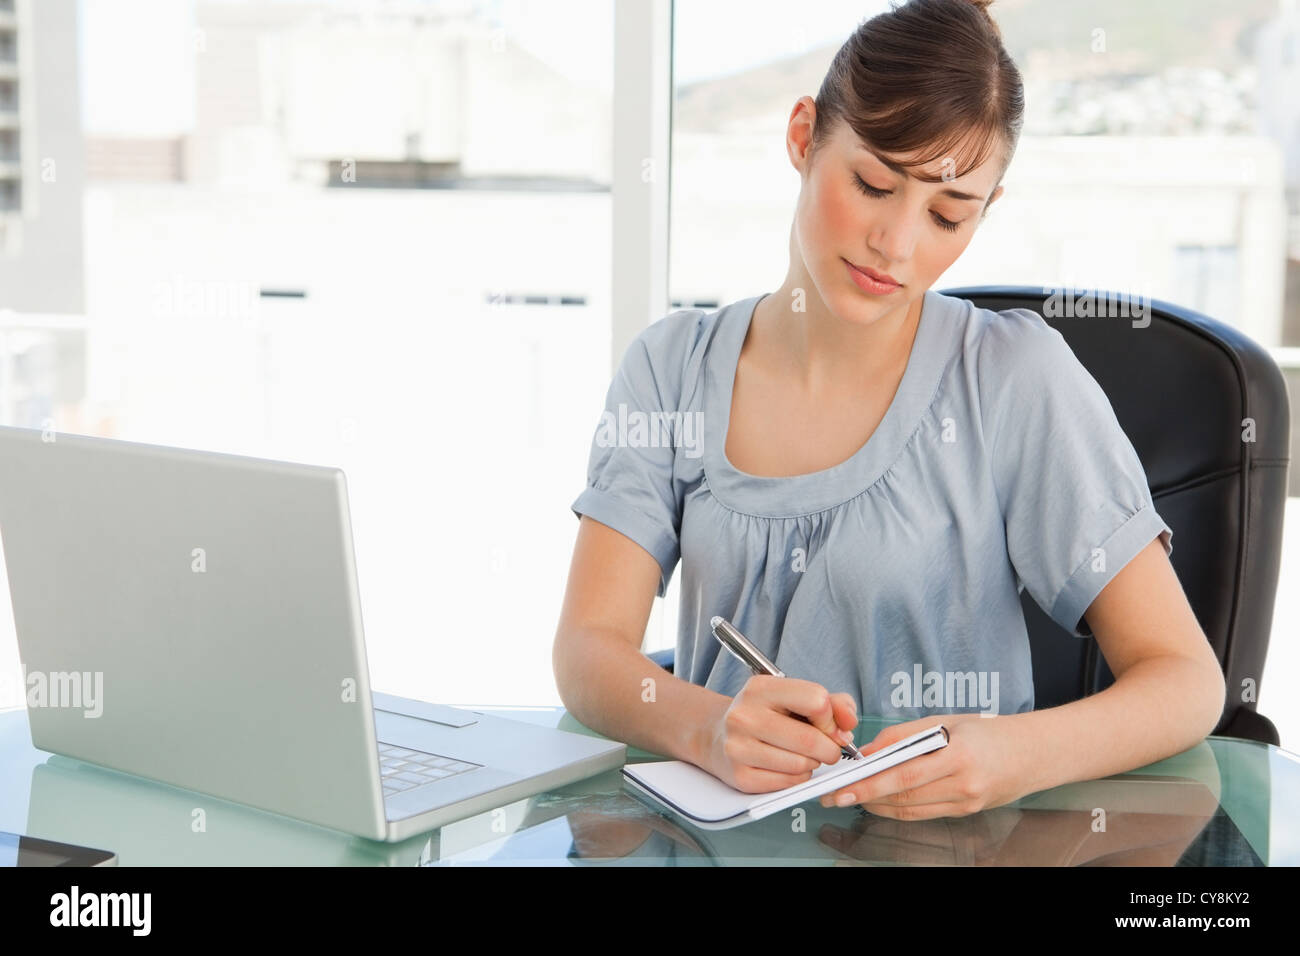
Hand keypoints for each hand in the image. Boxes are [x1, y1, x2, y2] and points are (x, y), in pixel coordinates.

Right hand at [703, 675, 857, 793]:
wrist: (716, 734)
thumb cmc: (764, 714)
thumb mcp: (793, 697)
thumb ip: (832, 703)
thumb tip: (849, 724)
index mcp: (760, 688)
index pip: (816, 700)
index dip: (831, 717)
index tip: (826, 723)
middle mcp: (745, 715)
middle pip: (811, 739)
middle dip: (830, 749)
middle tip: (827, 749)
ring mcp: (739, 747)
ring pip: (802, 765)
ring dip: (812, 764)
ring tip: (802, 755)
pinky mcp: (740, 776)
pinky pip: (789, 783)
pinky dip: (798, 778)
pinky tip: (788, 767)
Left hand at [817, 713, 1035, 819]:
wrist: (1034, 753)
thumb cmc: (988, 730)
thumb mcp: (944, 721)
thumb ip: (903, 735)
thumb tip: (868, 750)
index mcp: (958, 755)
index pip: (903, 775)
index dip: (870, 783)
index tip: (843, 786)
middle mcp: (963, 784)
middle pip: (903, 796)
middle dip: (865, 796)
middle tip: (835, 796)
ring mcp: (965, 803)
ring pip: (910, 809)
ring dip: (877, 805)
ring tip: (851, 797)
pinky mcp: (966, 812)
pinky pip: (923, 813)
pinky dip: (897, 808)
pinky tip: (879, 801)